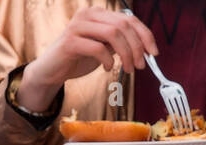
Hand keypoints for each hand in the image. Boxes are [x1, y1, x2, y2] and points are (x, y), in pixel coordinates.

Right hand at [17, 8, 155, 112]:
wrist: (52, 70)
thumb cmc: (78, 59)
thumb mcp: (104, 48)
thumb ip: (119, 43)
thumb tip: (144, 48)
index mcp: (99, 13)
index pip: (129, 19)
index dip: (145, 35)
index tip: (153, 53)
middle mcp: (89, 14)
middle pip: (124, 25)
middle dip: (137, 47)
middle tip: (141, 65)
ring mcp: (78, 26)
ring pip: (113, 34)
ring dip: (126, 54)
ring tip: (128, 68)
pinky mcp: (70, 41)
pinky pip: (97, 48)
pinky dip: (107, 60)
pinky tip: (107, 68)